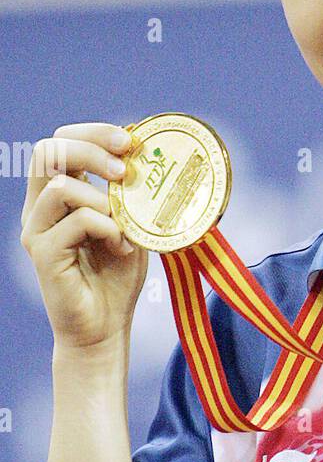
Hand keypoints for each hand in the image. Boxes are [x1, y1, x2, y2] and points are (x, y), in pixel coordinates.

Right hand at [20, 122, 147, 351]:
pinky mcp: (43, 253)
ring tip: (126, 229)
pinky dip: (107, 228)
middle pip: (50, 150)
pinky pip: (76, 221)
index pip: (61, 142)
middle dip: (93, 148)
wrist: (104, 328)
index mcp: (57, 195)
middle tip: (125, 170)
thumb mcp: (129, 226)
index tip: (129, 141)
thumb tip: (147, 156)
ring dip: (104, 201)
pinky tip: (121, 247)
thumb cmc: (116, 278)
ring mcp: (37, 230)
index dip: (93, 132)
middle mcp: (40, 207)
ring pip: (63, 186)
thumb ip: (128, 195)